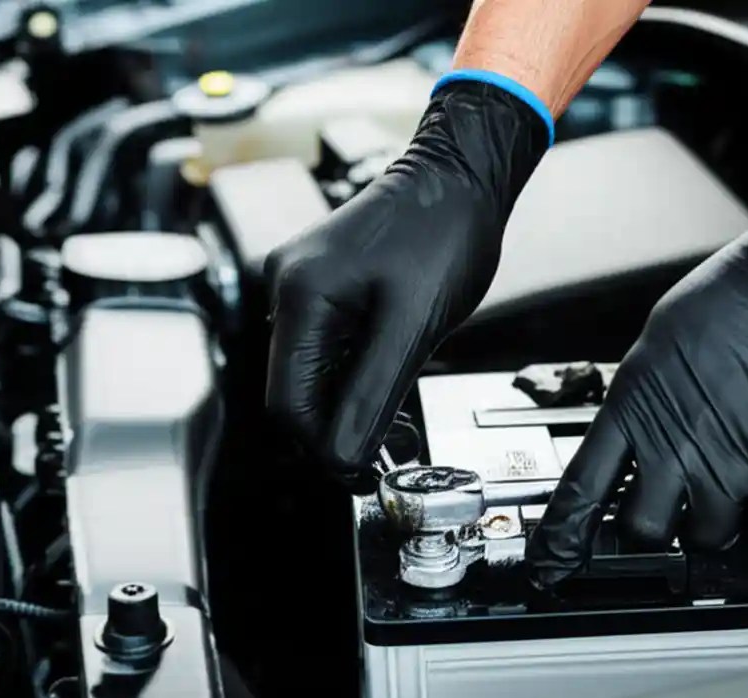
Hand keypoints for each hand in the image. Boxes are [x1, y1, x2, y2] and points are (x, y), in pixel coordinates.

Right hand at [265, 81, 547, 488]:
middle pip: (293, 392)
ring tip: (397, 420)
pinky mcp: (322, 284)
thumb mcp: (414, 325)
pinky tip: (387, 381)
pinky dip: (352, 375)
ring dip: (347, 404)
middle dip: (335, 428)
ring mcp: (301, 283)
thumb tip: (344, 457)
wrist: (461, 174)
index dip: (323, 448)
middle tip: (388, 449)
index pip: (287, 404)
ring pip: (310, 374)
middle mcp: (287, 287)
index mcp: (300, 295)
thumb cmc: (445, 231)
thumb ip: (372, 395)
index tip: (362, 472)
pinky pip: (325, 348)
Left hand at [526, 168, 747, 586]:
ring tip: (724, 476)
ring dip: (712, 518)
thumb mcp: (660, 341)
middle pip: (643, 532)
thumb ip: (644, 399)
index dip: (561, 539)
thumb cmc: (741, 293)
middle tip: (664, 505)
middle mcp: (680, 442)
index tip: (551, 565)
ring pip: (707, 535)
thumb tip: (638, 431)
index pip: (582, 491)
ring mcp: (736, 462)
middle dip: (649, 528)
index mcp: (636, 405)